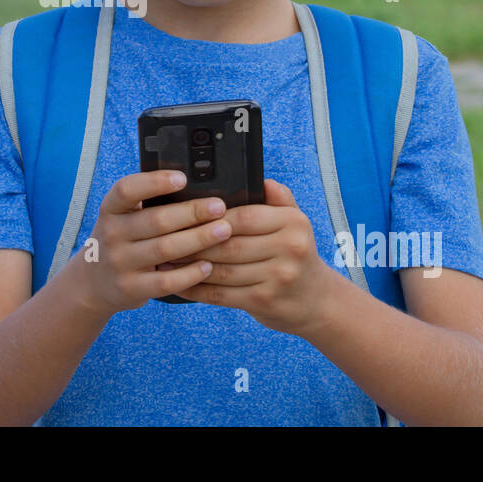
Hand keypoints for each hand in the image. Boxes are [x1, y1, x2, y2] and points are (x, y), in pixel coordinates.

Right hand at [70, 170, 235, 314]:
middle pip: (156, 220)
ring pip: (164, 249)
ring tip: (224, 231)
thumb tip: (194, 189)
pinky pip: (165, 282)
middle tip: (219, 207)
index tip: (183, 178)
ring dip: (198, 239)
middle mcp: (111, 234)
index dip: (154, 182)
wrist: (93, 283)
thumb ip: (147, 205)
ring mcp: (119, 263)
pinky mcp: (130, 288)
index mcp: (110, 210)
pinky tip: (208, 266)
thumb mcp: (122, 218)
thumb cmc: (121, 240)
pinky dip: (189, 274)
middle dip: (192, 212)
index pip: (126, 190)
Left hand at [160, 179, 335, 335]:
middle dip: (193, 243)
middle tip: (165, 238)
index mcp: (292, 223)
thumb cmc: (296, 255)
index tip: (185, 215)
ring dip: (189, 266)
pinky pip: (222, 295)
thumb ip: (278, 198)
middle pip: (229, 244)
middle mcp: (289, 249)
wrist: (317, 301)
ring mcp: (278, 278)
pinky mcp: (264, 302)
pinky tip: (179, 283)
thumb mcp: (296, 222)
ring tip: (165, 260)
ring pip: (222, 270)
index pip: (243, 216)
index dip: (211, 217)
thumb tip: (260, 179)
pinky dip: (197, 290)